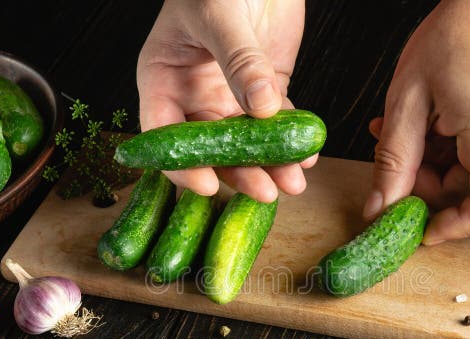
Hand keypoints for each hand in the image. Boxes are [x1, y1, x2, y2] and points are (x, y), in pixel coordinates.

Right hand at [137, 0, 314, 201]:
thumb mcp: (220, 14)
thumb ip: (239, 61)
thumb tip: (260, 108)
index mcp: (164, 78)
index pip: (163, 133)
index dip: (181, 164)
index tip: (206, 185)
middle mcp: (194, 95)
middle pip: (211, 148)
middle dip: (238, 172)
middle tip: (264, 190)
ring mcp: (230, 96)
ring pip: (246, 143)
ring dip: (270, 165)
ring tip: (293, 182)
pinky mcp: (264, 91)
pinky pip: (277, 124)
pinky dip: (291, 142)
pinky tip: (306, 155)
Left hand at [365, 0, 469, 244]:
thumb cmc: (456, 37)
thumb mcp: (407, 99)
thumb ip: (393, 161)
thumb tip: (379, 211)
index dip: (457, 228)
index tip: (421, 226)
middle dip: (425, 186)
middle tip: (394, 156)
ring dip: (430, 166)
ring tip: (404, 129)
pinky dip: (446, 154)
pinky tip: (426, 127)